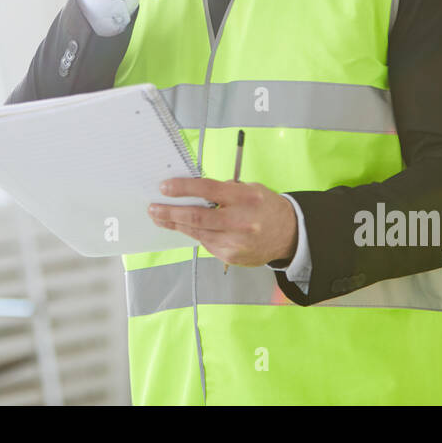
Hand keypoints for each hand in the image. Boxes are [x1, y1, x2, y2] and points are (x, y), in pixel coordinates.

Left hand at [148, 177, 297, 266]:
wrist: (288, 235)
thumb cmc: (264, 207)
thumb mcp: (249, 189)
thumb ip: (223, 190)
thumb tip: (191, 191)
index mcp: (245, 198)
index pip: (208, 190)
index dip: (183, 188)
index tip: (165, 187)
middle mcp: (240, 221)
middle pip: (197, 217)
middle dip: (170, 212)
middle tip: (153, 207)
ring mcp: (235, 241)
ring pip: (197, 232)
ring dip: (175, 224)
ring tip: (160, 217)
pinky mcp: (230, 255)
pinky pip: (205, 242)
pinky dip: (194, 233)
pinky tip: (184, 227)